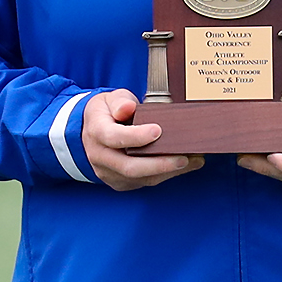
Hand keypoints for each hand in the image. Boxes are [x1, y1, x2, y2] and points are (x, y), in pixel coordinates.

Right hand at [80, 89, 203, 191]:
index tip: (158, 131)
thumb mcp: (109, 99)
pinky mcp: (119, 182)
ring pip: (139, 178)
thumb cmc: (105, 114)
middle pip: (129, 167)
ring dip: (167, 172)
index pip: (114, 137)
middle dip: (159, 164)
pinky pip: (143, 183)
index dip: (136, 136)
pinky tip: (182, 167)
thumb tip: (128, 108)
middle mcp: (100, 156)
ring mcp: (108, 173)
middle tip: (183, 157)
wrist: (90, 132)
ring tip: (191, 161)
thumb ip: (120, 101)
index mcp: (97, 132)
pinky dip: (164, 176)